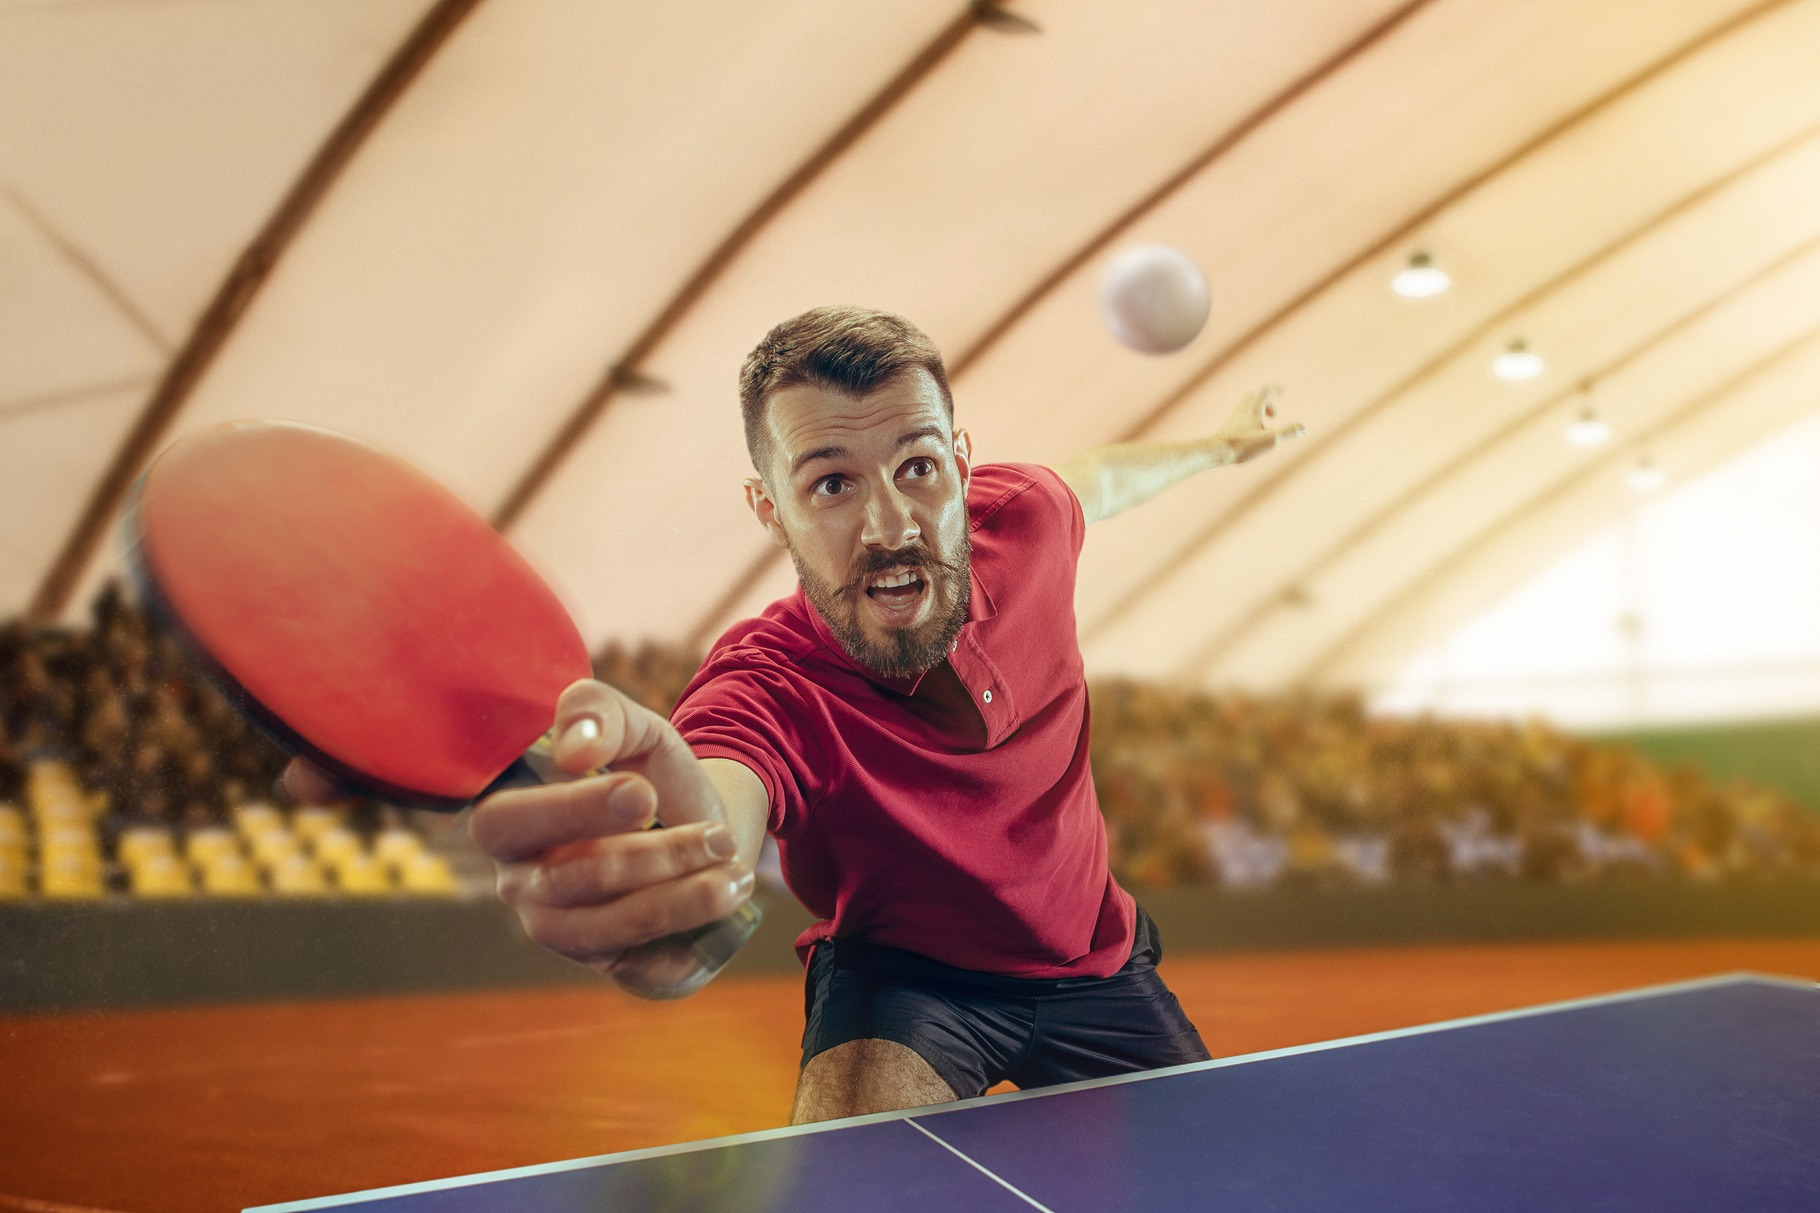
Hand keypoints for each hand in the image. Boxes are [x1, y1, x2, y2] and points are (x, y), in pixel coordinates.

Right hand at [467, 680, 754, 996]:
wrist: (702, 825)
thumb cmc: (651, 774)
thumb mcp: (635, 730)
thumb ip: (598, 713)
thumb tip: (573, 750)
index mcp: (507, 820)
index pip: (506, 822)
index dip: (573, 810)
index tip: (643, 792)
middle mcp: (521, 883)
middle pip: (570, 879)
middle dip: (650, 856)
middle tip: (716, 835)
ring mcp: (561, 931)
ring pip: (609, 925)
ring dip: (683, 898)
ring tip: (736, 872)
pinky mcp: (609, 964)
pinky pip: (642, 964)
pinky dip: (693, 931)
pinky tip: (727, 897)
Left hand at [1216, 385, 1304, 463]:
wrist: (1216, 452)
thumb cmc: (1243, 446)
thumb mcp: (1270, 440)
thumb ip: (1287, 433)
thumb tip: (1302, 428)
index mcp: (1253, 409)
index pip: (1265, 391)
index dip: (1276, 389)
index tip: (1284, 390)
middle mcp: (1242, 410)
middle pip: (1254, 397)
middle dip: (1267, 402)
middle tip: (1274, 415)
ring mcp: (1233, 418)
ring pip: (1245, 407)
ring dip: (1258, 411)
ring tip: (1264, 426)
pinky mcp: (1227, 428)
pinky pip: (1239, 418)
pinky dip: (1248, 421)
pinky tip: (1250, 435)